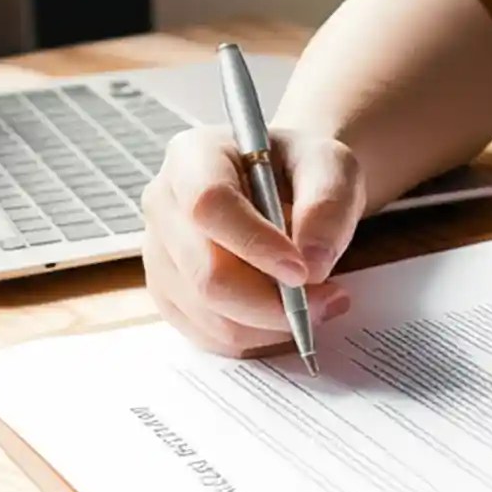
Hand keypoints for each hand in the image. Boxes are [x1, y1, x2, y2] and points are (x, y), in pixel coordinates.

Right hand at [141, 127, 363, 356]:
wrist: (286, 185)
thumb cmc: (302, 169)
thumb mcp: (331, 166)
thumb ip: (327, 204)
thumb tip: (313, 264)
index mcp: (194, 156)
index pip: (208, 205)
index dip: (254, 244)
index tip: (302, 270)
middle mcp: (164, 203)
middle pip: (204, 272)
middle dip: (271, 301)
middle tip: (328, 299)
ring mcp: (160, 253)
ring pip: (209, 313)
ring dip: (271, 323)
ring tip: (316, 302)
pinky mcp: (169, 294)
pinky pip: (210, 335)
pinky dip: (256, 336)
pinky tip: (286, 312)